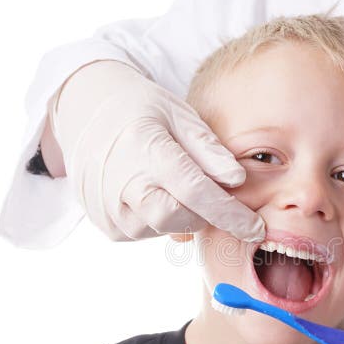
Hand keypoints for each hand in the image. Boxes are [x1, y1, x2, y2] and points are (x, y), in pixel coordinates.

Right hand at [48, 60, 265, 240]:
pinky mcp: (106, 224)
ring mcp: (108, 207)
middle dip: (206, 215)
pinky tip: (158, 193)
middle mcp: (121, 182)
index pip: (195, 191)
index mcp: (144, 148)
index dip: (229, 213)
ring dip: (183, 216)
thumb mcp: (180, 115)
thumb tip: (238, 179)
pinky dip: (162, 219)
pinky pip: (147, 232)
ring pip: (164, 229)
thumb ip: (209, 149)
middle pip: (179, 219)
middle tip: (215, 199)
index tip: (256, 227)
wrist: (87, 113)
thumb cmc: (143, 111)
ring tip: (177, 185)